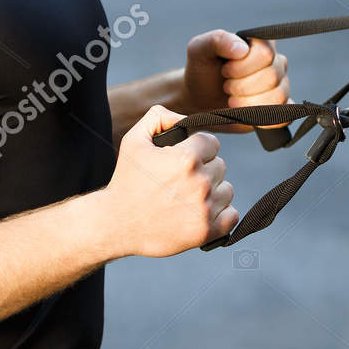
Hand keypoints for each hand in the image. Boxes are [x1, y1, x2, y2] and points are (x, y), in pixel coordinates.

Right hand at [102, 105, 236, 256]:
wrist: (116, 224)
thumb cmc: (125, 181)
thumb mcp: (134, 139)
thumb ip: (159, 117)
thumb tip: (183, 118)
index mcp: (185, 158)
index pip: (212, 143)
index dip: (198, 148)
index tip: (184, 158)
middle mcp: (199, 182)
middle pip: (220, 166)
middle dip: (204, 169)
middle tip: (182, 180)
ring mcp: (204, 209)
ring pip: (227, 190)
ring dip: (213, 192)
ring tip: (188, 197)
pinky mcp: (206, 231)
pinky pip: (231, 216)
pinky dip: (220, 215)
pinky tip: (201, 212)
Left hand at [182, 29, 291, 132]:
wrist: (199, 99)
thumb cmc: (202, 70)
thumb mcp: (199, 49)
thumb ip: (218, 40)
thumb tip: (242, 49)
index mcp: (260, 43)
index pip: (266, 53)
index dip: (243, 67)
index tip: (225, 71)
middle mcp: (275, 62)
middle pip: (272, 76)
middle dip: (242, 87)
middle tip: (226, 88)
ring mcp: (280, 85)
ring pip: (278, 96)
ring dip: (250, 103)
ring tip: (232, 101)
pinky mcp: (278, 108)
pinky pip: (285, 115)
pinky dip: (266, 119)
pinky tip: (248, 115)